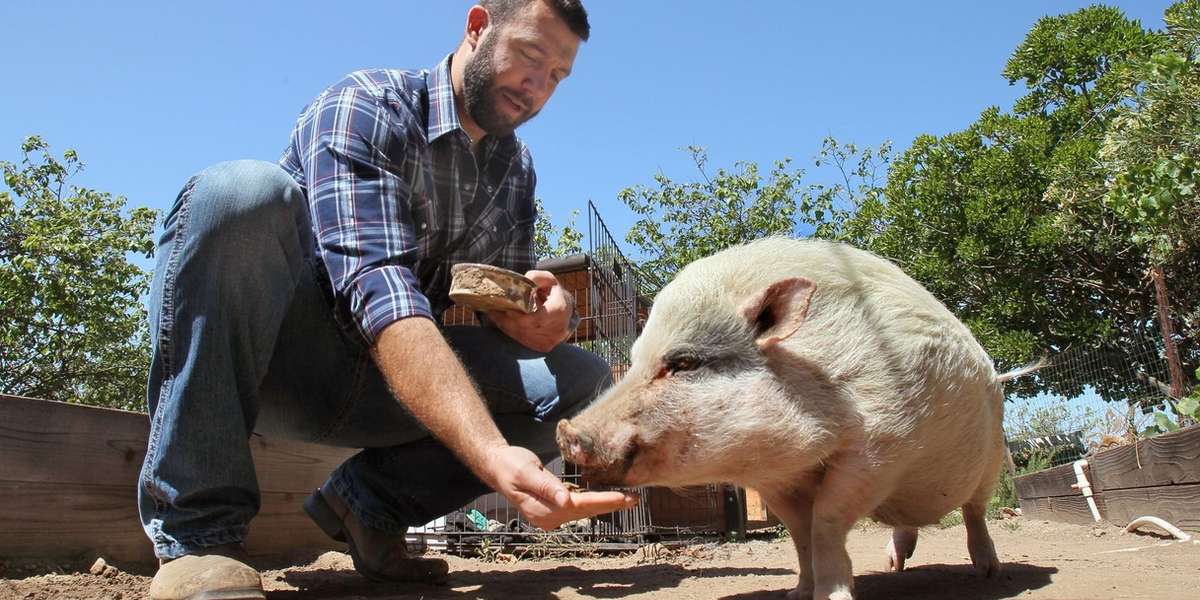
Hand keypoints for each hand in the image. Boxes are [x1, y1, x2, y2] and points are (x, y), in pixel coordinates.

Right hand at [485, 445, 638, 530]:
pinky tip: (607, 497)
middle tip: (635, 499)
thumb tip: (566, 500)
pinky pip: (578, 507)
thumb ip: (546, 485)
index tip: (622, 498)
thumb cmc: (511, 465)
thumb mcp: (526, 471)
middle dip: (610, 505)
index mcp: (542, 511)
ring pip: (584, 510)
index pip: (579, 506)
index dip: (602, 501)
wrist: (497, 466)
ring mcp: (550, 516)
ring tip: (627, 499)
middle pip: (585, 511)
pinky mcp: (553, 508)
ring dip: (605, 504)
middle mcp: (548, 518)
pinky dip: (594, 502)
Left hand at [486, 270, 573, 352]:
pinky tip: (502, 323)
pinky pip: (522, 341)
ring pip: (521, 336)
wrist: (565, 312)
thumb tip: (524, 280)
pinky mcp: (543, 347)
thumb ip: (536, 277)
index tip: (507, 310)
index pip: (536, 319)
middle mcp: (556, 329)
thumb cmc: (554, 294)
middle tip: (493, 311)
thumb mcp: (548, 280)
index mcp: (558, 310)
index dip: (520, 317)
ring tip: (495, 316)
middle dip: (507, 320)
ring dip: (506, 327)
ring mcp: (550, 341)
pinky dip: (511, 332)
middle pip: (525, 328)